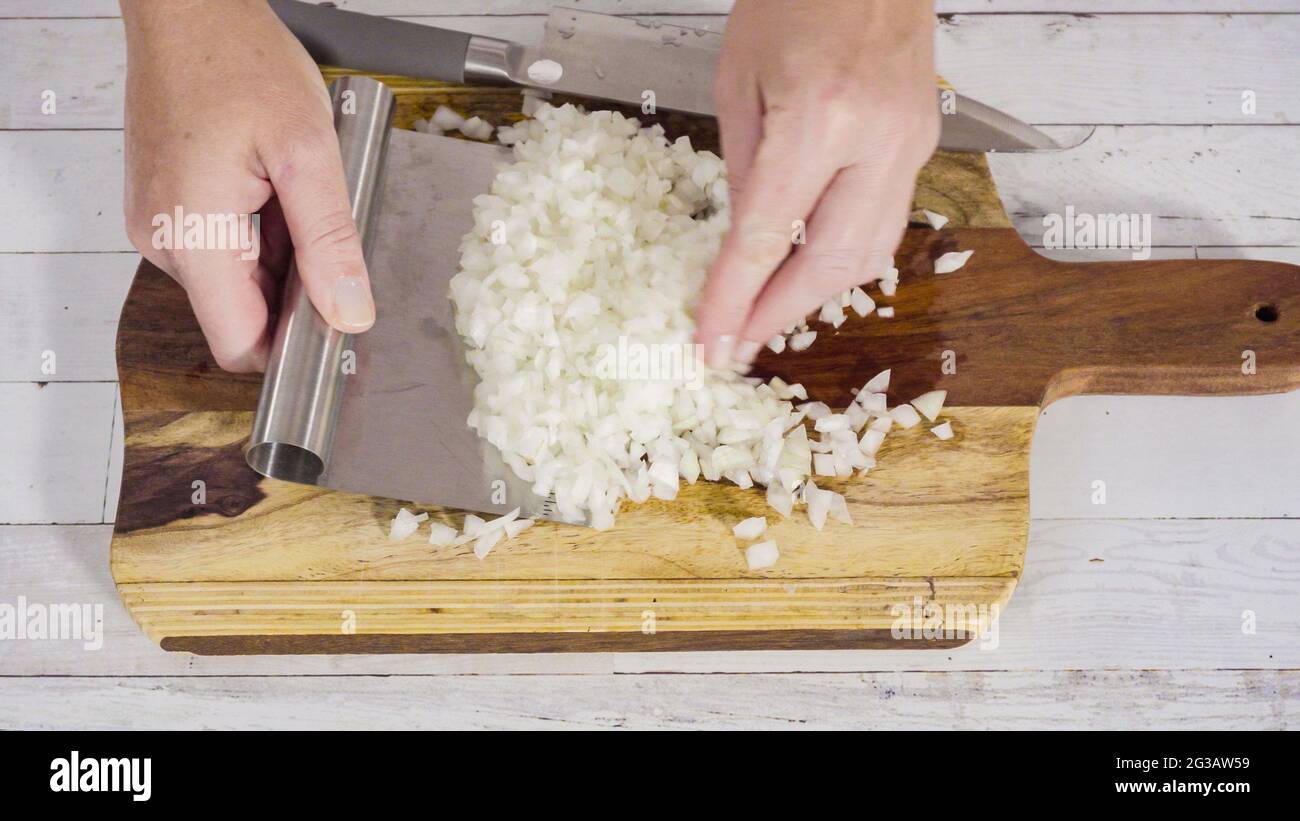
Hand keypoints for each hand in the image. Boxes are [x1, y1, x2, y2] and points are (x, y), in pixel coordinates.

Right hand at [121, 0, 373, 371]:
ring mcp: (160, 221)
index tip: (337, 329)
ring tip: (295, 192)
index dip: (292, 349)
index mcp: (192, 236)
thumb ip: (330, 242)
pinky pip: (223, 246)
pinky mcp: (167, 204)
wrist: (190, 8)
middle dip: (295, 291)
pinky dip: (261, 232)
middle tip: (329, 233)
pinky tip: (277, 187)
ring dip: (281, 256)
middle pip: (241, 314)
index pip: (239, 344)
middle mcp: (163, 238)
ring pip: (236, 280)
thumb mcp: (307, 153)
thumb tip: (349, 314)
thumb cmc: (239, 60)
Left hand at [696, 0, 938, 369]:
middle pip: (833, 263)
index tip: (712, 341)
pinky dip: (845, 256)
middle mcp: (877, 141)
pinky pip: (887, 222)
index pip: (768, 236)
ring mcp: (912, 144)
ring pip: (870, 253)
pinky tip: (811, 266)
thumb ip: (741, 169)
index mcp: (820, 118)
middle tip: (739, 342)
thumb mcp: (737, 80)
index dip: (736, 299)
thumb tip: (742, 244)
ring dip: (817, 293)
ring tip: (769, 313)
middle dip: (781, 313)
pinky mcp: (924, 142)